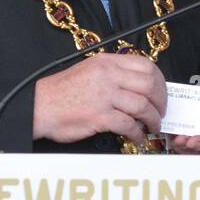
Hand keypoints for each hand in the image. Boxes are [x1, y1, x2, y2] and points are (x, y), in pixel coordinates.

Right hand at [33, 53, 166, 147]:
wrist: (38, 106)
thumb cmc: (62, 91)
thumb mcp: (89, 70)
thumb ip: (114, 73)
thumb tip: (139, 84)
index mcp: (107, 62)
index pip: (146, 66)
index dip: (160, 81)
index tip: (162, 92)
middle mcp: (109, 76)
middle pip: (150, 85)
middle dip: (161, 101)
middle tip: (161, 111)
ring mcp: (105, 96)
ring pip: (143, 106)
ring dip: (153, 119)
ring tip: (153, 126)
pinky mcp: (99, 116)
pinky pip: (128, 125)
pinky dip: (137, 133)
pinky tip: (137, 137)